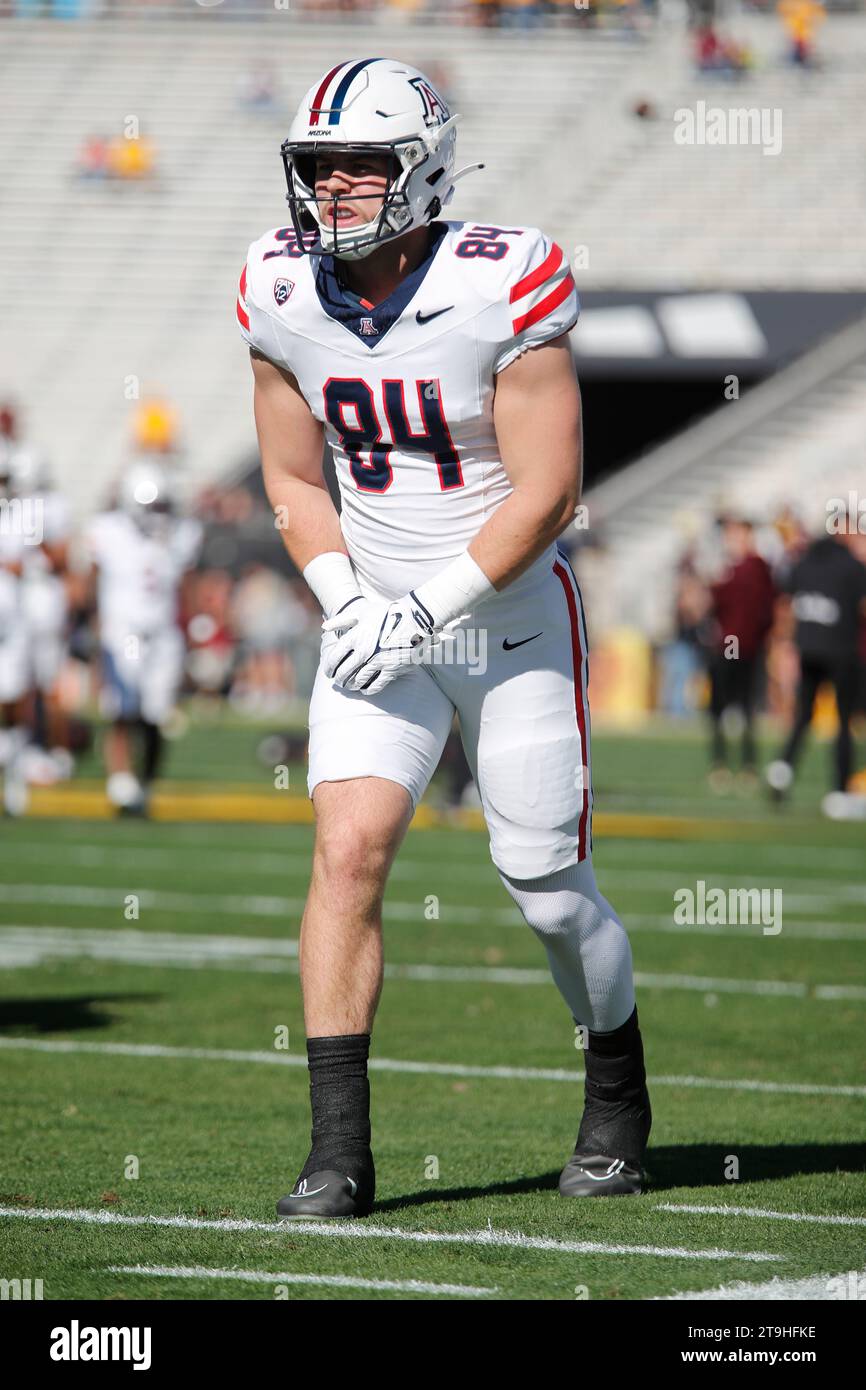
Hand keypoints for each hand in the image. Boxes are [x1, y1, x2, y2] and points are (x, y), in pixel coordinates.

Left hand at [322, 591, 442, 694]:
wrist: (415, 618)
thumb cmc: (387, 613)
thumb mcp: (363, 612)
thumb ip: (341, 620)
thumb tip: (324, 627)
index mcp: (355, 636)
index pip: (334, 657)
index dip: (328, 667)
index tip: (328, 672)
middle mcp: (364, 651)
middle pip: (344, 672)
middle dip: (338, 679)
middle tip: (338, 682)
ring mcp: (378, 661)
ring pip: (358, 680)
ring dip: (351, 685)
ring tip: (349, 686)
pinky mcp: (392, 669)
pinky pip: (376, 684)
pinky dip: (368, 689)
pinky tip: (365, 689)